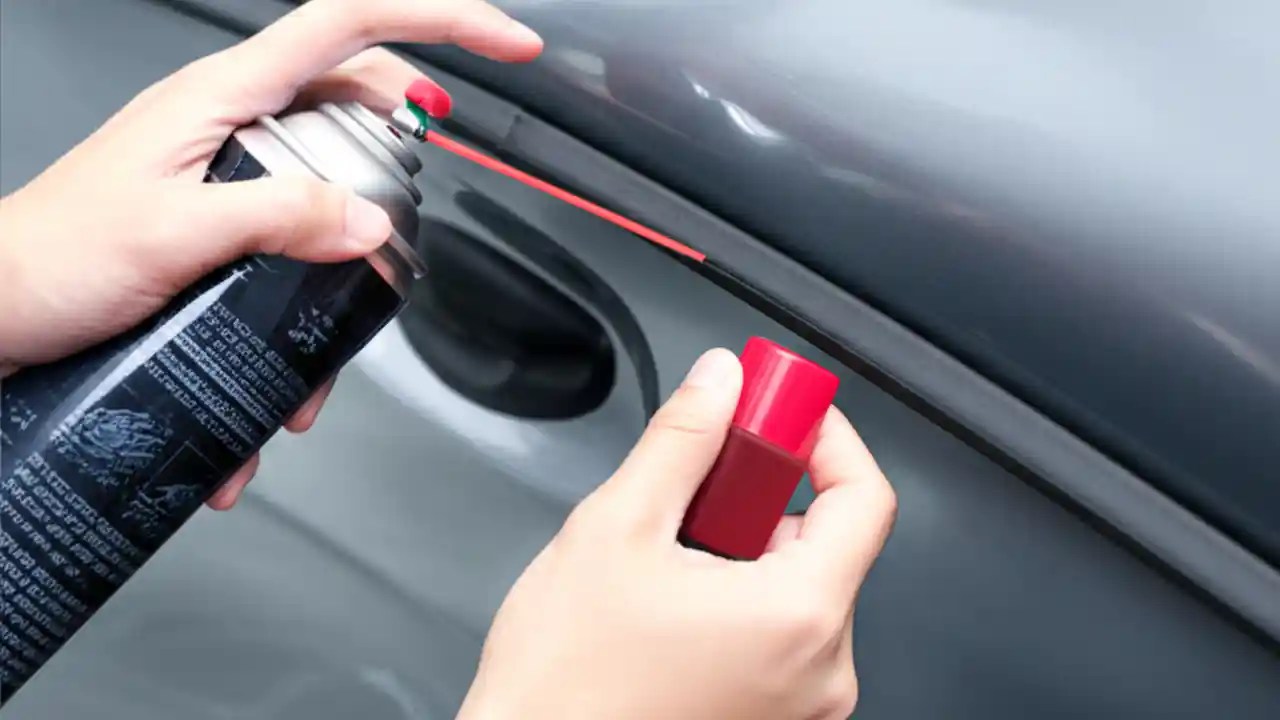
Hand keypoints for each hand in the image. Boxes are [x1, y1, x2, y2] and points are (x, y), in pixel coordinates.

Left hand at [0, 0, 541, 508]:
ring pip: (334, 166)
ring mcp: (230, 167)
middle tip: (418, 202)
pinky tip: (302, 345)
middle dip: (404, 143)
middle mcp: (230, 121)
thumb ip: (276, 216)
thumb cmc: (50, 260)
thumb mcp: (170, 236)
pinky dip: (317, 272)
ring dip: (358, 228)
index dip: (436, 21)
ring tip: (349, 297)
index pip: (347, 25)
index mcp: (218, 98)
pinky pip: (298, 221)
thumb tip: (369, 220)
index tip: (503, 44)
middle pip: (355, 93)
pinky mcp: (225, 215)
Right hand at [459, 349, 896, 719]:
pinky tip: (672, 605)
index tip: (781, 411)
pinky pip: (778, 636)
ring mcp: (800, 707)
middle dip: (762, 495)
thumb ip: (682, 440)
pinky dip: (738, 600)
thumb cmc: (564, 684)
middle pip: (825, 542)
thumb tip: (719, 383)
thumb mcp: (616, 528)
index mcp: (799, 617)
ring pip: (795, 588)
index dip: (825, 436)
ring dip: (741, 549)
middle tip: (697, 480)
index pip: (865, 497)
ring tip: (665, 561)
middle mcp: (820, 672)